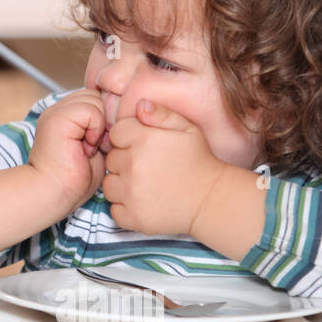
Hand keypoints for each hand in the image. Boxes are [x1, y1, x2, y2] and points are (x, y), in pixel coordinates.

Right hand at [27, 88, 109, 220]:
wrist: (53, 193)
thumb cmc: (74, 179)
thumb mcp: (96, 148)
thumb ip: (102, 127)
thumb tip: (118, 114)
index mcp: (65, 115)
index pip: (96, 97)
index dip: (105, 118)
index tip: (100, 145)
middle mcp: (58, 108)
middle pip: (97, 95)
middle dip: (104, 119)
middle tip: (96, 146)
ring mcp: (56, 110)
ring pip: (95, 100)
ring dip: (100, 125)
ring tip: (89, 148)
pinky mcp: (58, 117)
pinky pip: (92, 110)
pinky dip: (96, 129)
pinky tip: (87, 147)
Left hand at [102, 99, 228, 235]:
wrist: (212, 199)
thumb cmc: (200, 161)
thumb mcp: (187, 128)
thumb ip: (161, 113)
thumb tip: (139, 105)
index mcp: (144, 140)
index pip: (116, 132)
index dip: (128, 138)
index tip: (142, 145)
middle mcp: (133, 166)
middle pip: (111, 158)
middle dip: (124, 160)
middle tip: (147, 166)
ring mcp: (131, 193)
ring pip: (109, 184)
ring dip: (121, 183)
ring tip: (143, 184)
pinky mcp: (132, 216)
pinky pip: (114, 208)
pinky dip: (124, 206)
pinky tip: (142, 201)